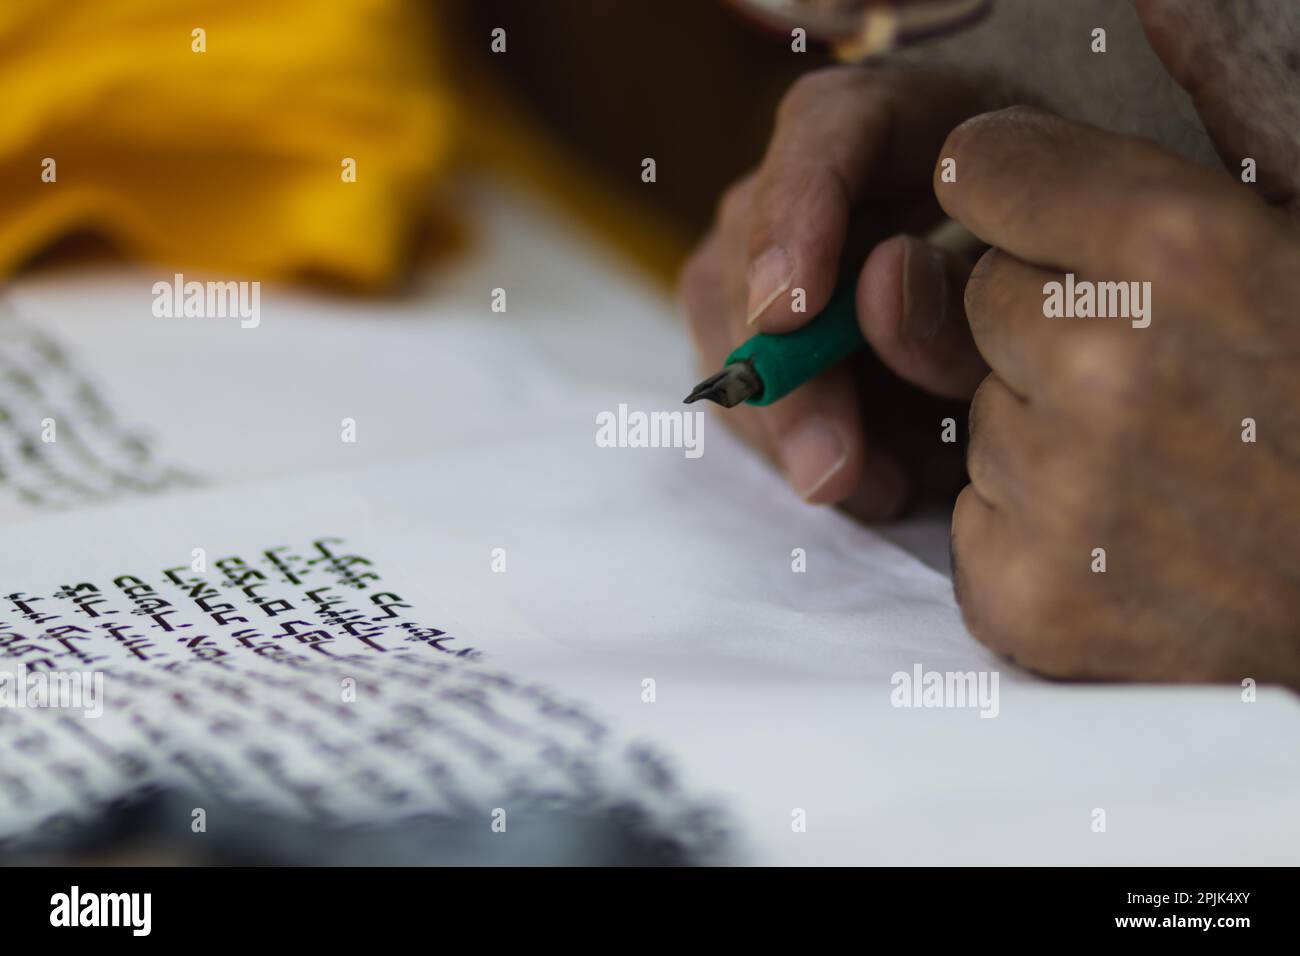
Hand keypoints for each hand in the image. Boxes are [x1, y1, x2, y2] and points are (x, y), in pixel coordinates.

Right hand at [678, 66, 994, 518]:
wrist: (1031, 281)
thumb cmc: (1044, 263)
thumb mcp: (1037, 270)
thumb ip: (967, 289)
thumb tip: (879, 294)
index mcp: (896, 118)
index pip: (823, 128)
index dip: (795, 217)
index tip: (790, 313)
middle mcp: (809, 176)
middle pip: (749, 252)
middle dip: (784, 379)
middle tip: (832, 472)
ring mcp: (769, 249)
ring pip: (726, 330)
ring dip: (786, 428)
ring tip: (881, 488)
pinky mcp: (758, 324)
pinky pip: (741, 387)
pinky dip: (796, 446)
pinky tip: (871, 480)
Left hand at [942, 104, 1299, 685]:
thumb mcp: (1287, 256)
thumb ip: (1145, 192)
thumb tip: (1000, 171)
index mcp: (1188, 251)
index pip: (992, 172)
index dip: (1014, 190)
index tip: (1029, 210)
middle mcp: (1104, 366)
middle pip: (981, 300)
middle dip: (1044, 328)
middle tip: (1153, 379)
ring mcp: (1059, 494)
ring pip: (979, 417)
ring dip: (1042, 434)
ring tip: (1159, 475)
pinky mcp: (1025, 599)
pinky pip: (973, 518)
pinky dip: (1028, 532)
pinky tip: (1126, 550)